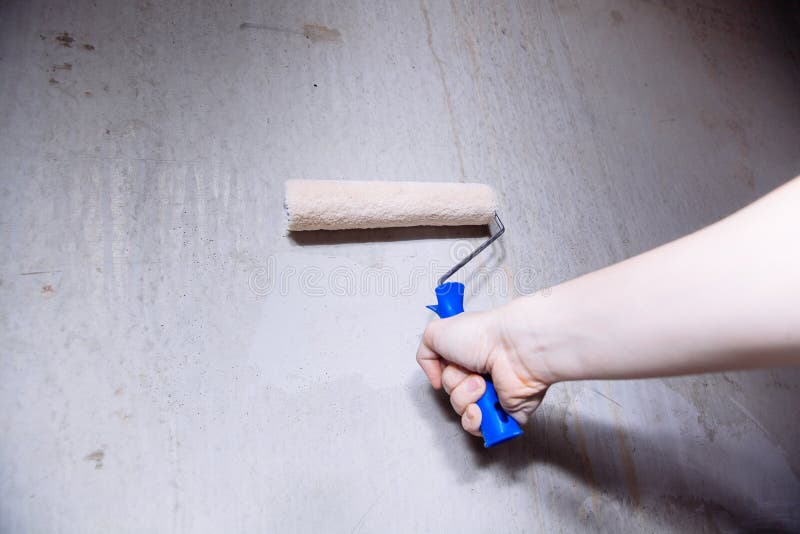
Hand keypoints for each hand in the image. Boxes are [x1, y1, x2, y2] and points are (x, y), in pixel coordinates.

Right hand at [415, 299, 554, 436]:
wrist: (513, 349)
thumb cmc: (484, 334)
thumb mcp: (435, 332)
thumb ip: (423, 354)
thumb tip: (433, 377)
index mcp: (466, 355)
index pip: (444, 373)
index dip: (441, 371)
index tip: (447, 361)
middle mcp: (479, 373)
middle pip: (450, 394)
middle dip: (453, 384)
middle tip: (469, 369)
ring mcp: (492, 395)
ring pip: (461, 411)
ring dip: (465, 398)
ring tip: (481, 384)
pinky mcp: (504, 414)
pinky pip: (478, 428)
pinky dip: (476, 419)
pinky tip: (482, 406)